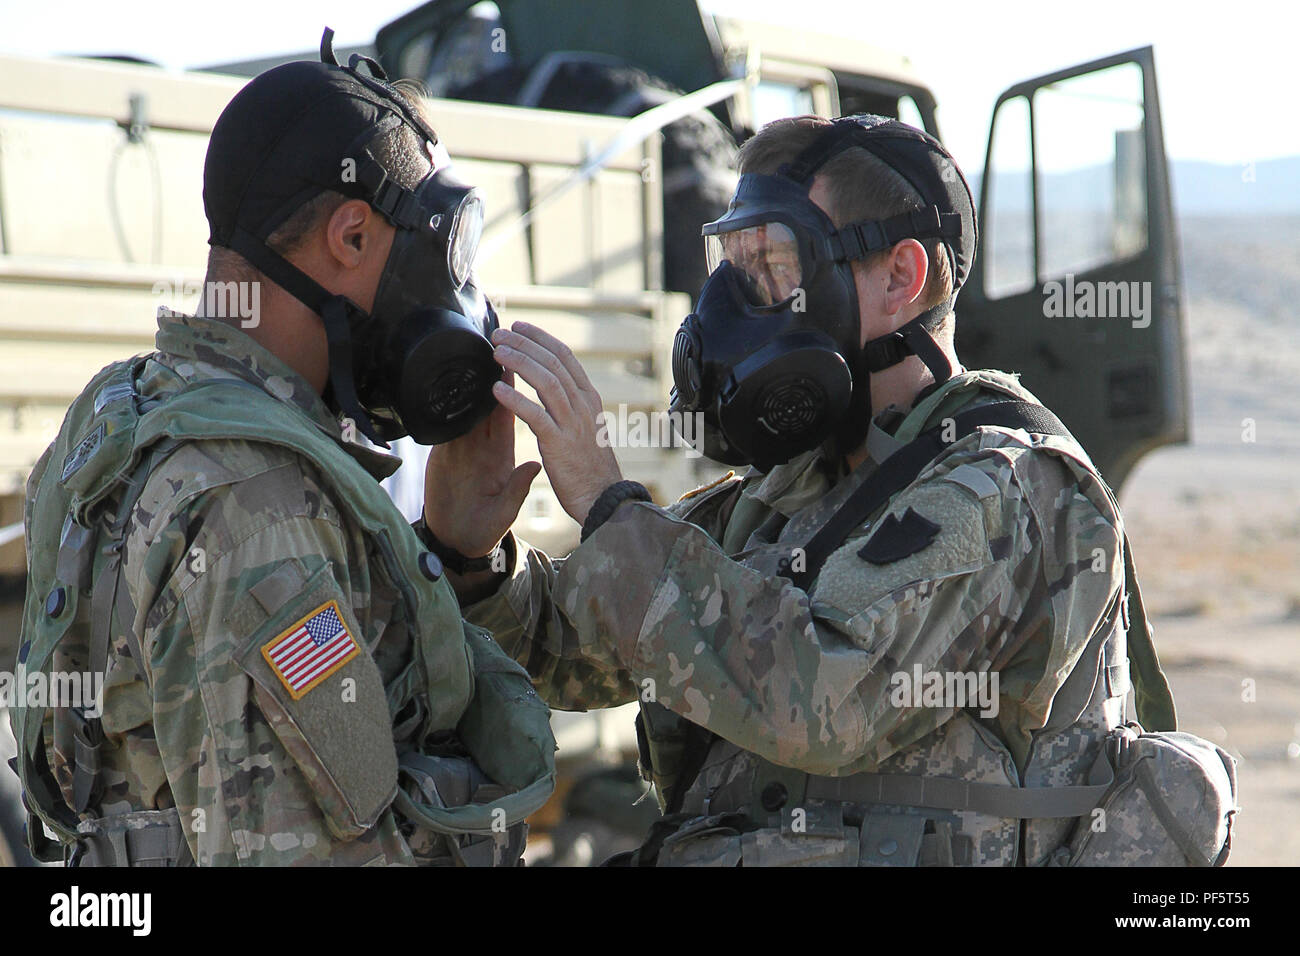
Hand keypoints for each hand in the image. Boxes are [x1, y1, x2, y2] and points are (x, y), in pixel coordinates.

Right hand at [423, 369, 540, 557]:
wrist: (458, 544)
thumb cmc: (484, 527)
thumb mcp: (504, 509)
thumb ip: (517, 487)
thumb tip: (535, 466)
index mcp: (500, 454)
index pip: (509, 415)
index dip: (513, 389)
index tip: (518, 362)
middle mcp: (480, 448)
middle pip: (486, 406)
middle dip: (489, 377)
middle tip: (491, 345)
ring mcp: (459, 452)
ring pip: (462, 414)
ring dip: (464, 390)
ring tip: (465, 361)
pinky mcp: (439, 460)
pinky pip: (441, 431)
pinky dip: (442, 414)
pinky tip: (439, 396)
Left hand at [490, 322, 622, 525]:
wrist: (604, 497)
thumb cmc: (590, 465)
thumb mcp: (586, 426)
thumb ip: (571, 404)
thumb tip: (554, 384)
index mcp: (588, 398)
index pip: (565, 356)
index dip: (541, 338)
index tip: (519, 327)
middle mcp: (583, 405)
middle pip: (552, 362)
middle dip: (524, 343)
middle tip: (499, 334)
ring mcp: (572, 423)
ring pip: (545, 381)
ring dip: (518, 362)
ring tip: (496, 352)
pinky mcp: (559, 443)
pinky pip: (535, 414)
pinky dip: (515, 399)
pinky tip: (497, 390)